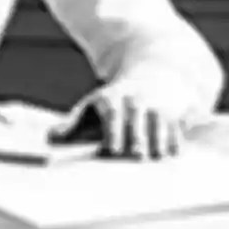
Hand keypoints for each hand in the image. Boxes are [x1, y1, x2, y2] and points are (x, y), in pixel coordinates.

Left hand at [65, 81, 188, 160]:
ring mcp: (158, 105)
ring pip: (160, 126)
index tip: (113, 149)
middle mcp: (136, 100)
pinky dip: (176, 141)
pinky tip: (173, 153)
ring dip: (158, 143)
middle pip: (136, 122)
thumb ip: (72, 124)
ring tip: (155, 158)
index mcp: (111, 98)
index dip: (113, 131)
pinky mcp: (178, 112)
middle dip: (136, 140)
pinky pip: (178, 129)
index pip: (111, 114)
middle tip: (136, 155)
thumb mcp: (94, 105)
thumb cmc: (117, 99)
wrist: (156, 70)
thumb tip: (50, 139)